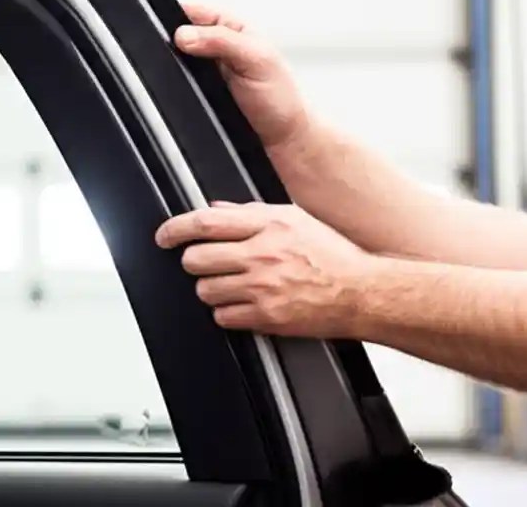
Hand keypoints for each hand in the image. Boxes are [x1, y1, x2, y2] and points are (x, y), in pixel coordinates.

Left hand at [155, 202, 372, 337]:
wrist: (362, 293)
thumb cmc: (332, 255)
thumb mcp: (293, 219)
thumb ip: (250, 212)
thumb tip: (214, 209)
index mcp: (268, 225)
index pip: (205, 223)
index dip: (175, 229)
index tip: (164, 236)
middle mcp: (262, 254)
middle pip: (195, 259)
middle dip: (193, 262)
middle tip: (206, 264)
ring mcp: (263, 288)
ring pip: (204, 290)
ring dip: (210, 288)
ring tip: (231, 285)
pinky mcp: (266, 317)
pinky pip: (222, 316)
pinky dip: (226, 312)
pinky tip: (243, 304)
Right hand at [177, 4, 310, 149]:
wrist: (281, 140)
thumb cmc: (280, 98)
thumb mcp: (257, 59)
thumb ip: (222, 41)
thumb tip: (184, 35)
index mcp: (230, 27)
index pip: (192, 11)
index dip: (176, 17)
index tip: (170, 31)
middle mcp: (214, 46)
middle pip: (176, 35)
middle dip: (170, 44)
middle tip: (177, 57)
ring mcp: (203, 70)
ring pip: (172, 61)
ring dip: (170, 68)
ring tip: (184, 79)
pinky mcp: (195, 93)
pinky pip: (174, 84)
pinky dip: (171, 87)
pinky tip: (179, 92)